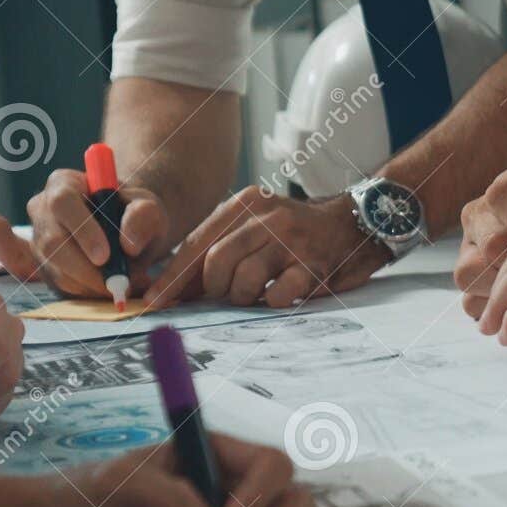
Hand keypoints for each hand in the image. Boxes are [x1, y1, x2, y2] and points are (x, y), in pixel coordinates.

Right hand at [26, 169, 170, 297]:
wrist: (127, 231)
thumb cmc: (134, 213)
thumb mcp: (148, 209)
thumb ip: (143, 217)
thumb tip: (129, 245)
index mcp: (64, 183)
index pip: (63, 202)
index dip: (82, 231)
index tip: (105, 257)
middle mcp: (43, 209)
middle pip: (52, 243)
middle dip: (86, 270)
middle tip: (119, 284)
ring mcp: (39, 238)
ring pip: (56, 269)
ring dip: (92, 283)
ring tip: (127, 282)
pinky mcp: (44, 264)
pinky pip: (62, 284)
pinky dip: (90, 291)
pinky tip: (112, 284)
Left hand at [146, 190, 389, 308]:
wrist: (353, 225)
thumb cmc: (292, 235)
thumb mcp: (252, 229)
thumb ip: (214, 253)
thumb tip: (169, 291)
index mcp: (245, 204)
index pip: (197, 244)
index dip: (172, 278)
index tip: (153, 303)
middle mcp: (268, 217)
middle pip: (216, 263)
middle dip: (215, 288)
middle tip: (229, 292)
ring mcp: (292, 241)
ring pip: (244, 282)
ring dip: (245, 296)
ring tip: (260, 289)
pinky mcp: (314, 266)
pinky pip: (278, 297)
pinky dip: (274, 302)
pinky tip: (283, 292)